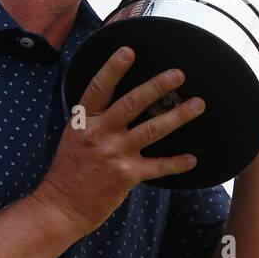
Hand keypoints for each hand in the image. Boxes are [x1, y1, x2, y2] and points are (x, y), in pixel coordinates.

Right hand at [36, 47, 206, 234]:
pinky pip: (158, 166)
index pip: (98, 88)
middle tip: (179, 74)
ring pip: (151, 129)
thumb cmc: (70, 170)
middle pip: (132, 103)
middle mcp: (99, 134)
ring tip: (197, 104)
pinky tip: (192, 158)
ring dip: (177, 116)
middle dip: (158, 86)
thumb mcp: (74, 137)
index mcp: (84, 121)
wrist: (61, 207)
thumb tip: (122, 102)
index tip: (129, 50)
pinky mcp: (126, 175)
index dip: (113, 68)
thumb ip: (96, 119)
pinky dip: (177, 163)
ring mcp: (113, 154)